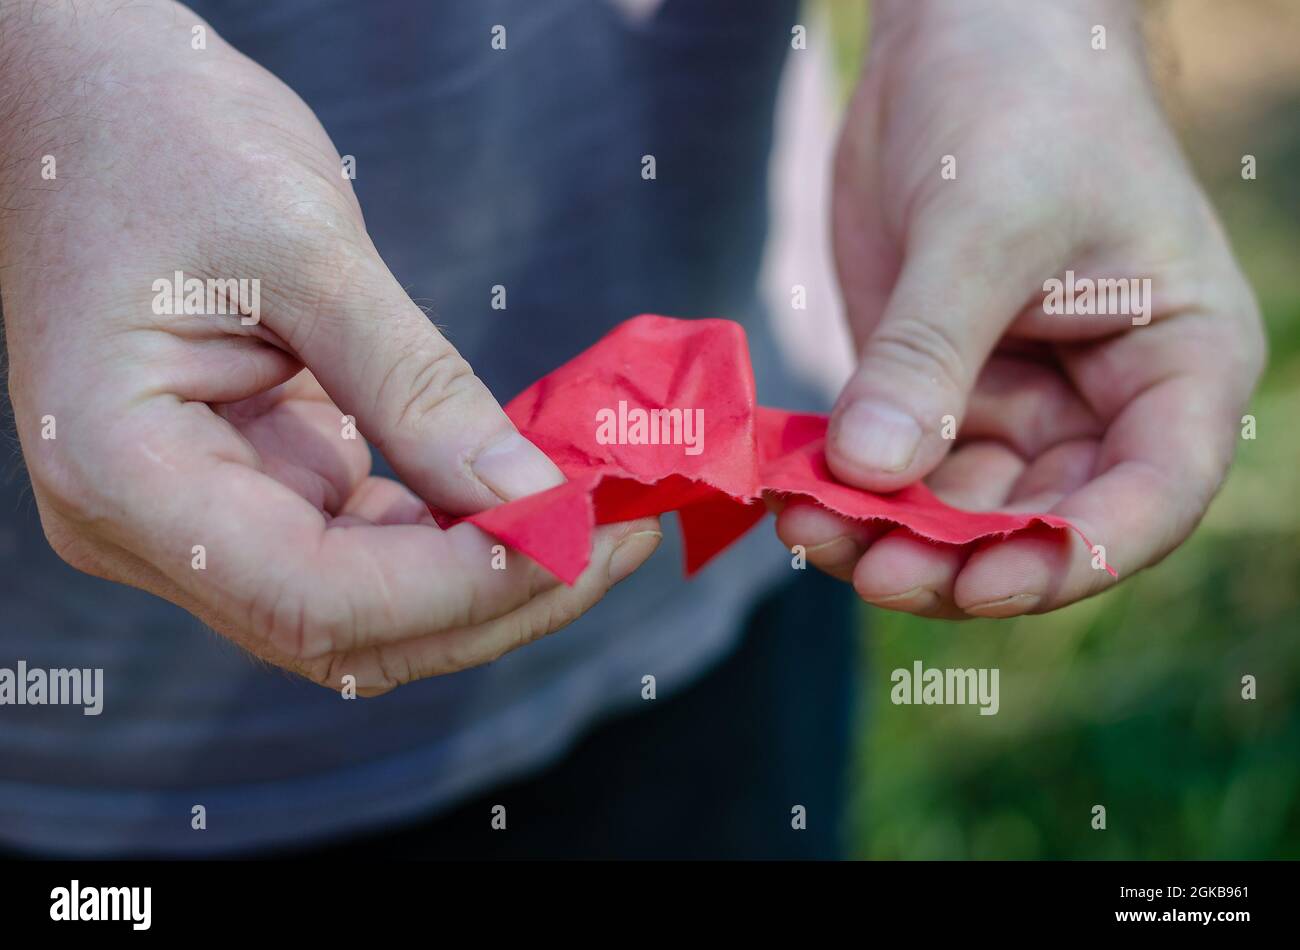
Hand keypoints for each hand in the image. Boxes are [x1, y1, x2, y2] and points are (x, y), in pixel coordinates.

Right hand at [0, 1, 660, 692]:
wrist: (94, 96)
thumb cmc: (166, 138)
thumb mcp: (305, 247)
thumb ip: (416, 386)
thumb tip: (532, 499)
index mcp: (124, 472)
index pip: (315, 595)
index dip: (465, 583)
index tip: (582, 529)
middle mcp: (151, 527)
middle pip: (348, 631)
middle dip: (499, 596)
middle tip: (623, 534)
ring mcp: (199, 518)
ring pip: (368, 609)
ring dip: (490, 575)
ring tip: (599, 514)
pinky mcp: (250, 488)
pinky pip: (368, 549)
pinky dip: (455, 532)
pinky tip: (531, 491)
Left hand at [777, 0, 1263, 617]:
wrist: (960, 36)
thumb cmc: (1022, 104)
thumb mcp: (986, 223)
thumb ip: (933, 351)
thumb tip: (870, 471)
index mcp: (1176, 367)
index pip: (1148, 499)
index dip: (1070, 559)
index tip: (979, 583)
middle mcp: (1101, 405)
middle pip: (1037, 524)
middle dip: (951, 557)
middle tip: (863, 566)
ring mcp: (1014, 400)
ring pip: (956, 509)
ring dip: (885, 532)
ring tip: (809, 528)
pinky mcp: (935, 386)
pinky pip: (895, 464)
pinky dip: (848, 487)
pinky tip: (795, 490)